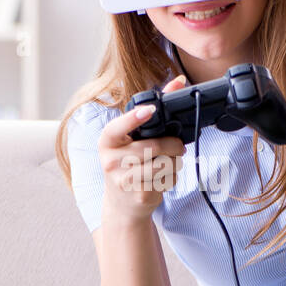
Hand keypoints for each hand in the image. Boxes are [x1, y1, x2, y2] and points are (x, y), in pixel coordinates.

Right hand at [98, 75, 186, 224]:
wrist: (122, 204)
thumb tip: (179, 81)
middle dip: (173, 145)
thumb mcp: (132, 139)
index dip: (134, 118)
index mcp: (107, 141)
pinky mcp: (139, 196)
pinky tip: (162, 179)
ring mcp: (123, 180)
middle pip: (152, 147)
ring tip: (169, 163)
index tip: (150, 109)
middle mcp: (110, 161)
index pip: (117, 127)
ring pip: (163, 164)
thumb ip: (154, 110)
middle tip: (178, 146)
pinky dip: (172, 177)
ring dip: (174, 162)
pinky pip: (166, 180)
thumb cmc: (129, 164)